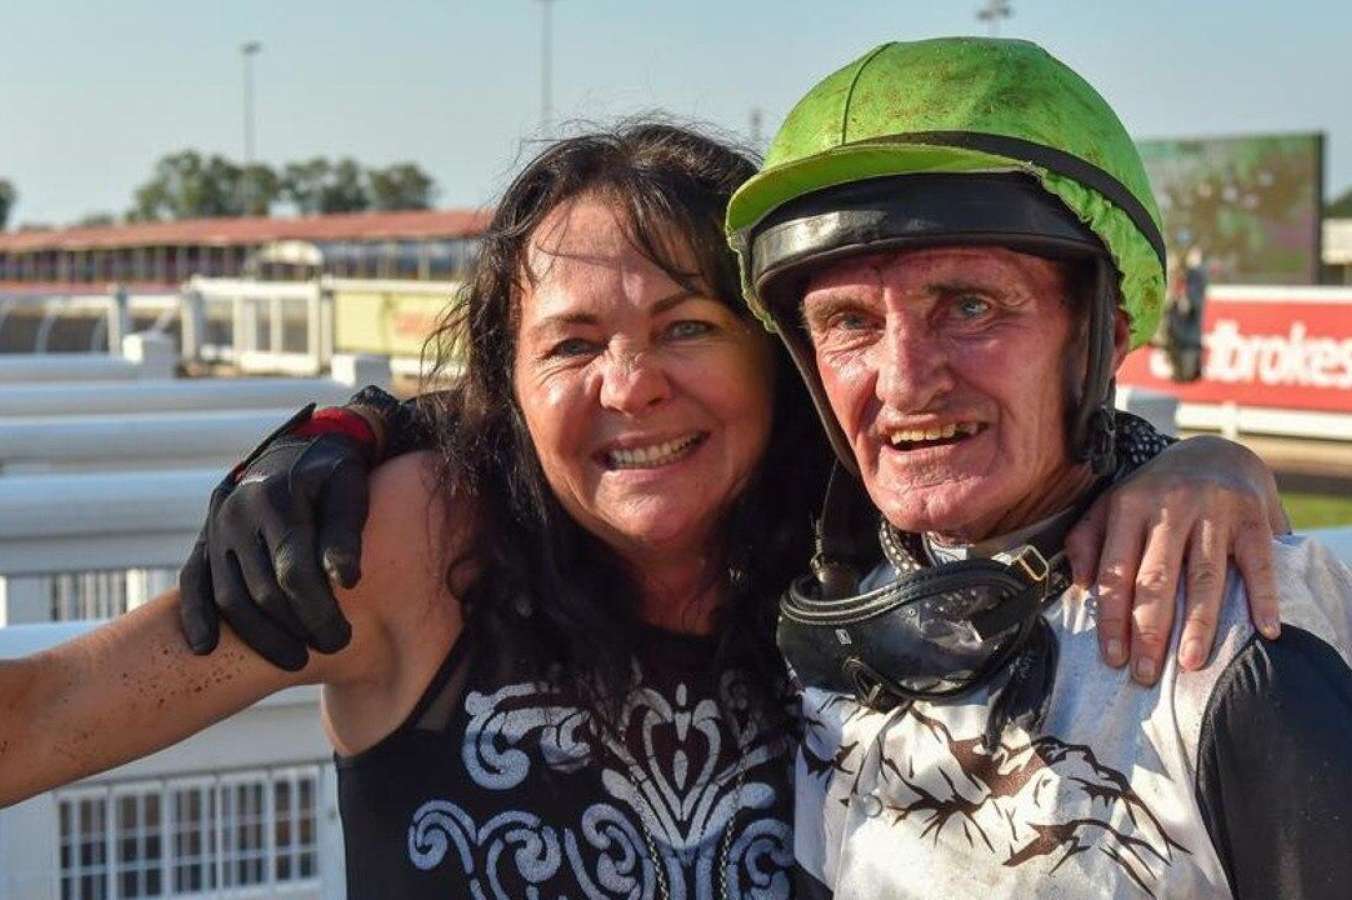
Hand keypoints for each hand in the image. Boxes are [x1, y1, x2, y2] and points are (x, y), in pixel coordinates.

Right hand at [178, 433, 370, 669]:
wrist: (299, 448)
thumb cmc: (333, 474)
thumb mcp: (349, 490)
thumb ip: (346, 533)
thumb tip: (347, 581)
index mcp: (276, 500)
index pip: (293, 571)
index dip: (318, 610)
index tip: (342, 637)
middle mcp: (238, 514)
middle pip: (261, 590)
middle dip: (297, 628)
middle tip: (331, 648)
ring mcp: (216, 529)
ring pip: (228, 595)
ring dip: (259, 636)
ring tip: (294, 659)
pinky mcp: (205, 540)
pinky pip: (192, 582)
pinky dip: (195, 616)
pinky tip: (206, 648)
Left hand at [1065, 435, 1284, 685]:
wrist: (1216, 451)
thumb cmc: (1155, 492)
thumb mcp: (1113, 503)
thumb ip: (1087, 540)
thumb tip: (1079, 585)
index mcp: (1128, 506)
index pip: (1116, 571)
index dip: (1112, 617)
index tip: (1112, 657)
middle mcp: (1169, 508)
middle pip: (1157, 578)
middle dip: (1149, 630)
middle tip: (1145, 673)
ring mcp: (1213, 511)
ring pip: (1204, 576)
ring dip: (1199, 623)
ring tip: (1192, 663)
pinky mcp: (1252, 517)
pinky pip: (1258, 563)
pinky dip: (1263, 598)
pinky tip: (1265, 631)